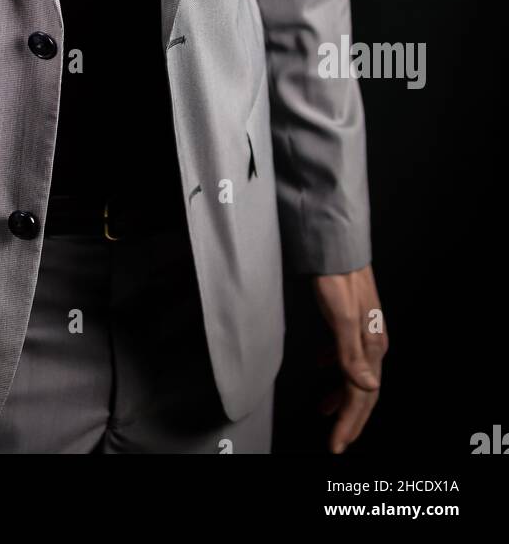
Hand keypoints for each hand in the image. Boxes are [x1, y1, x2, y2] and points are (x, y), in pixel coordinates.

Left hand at [312, 263, 387, 452]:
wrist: (336, 246)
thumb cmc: (337, 279)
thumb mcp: (341, 318)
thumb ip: (350, 354)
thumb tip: (366, 387)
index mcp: (371, 346)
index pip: (362, 396)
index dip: (349, 423)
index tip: (336, 446)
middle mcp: (371, 342)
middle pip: (363, 391)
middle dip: (350, 419)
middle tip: (337, 442)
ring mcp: (363, 332)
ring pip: (354, 374)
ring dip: (341, 396)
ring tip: (324, 410)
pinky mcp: (352, 321)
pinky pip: (346, 354)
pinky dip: (334, 367)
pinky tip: (321, 365)